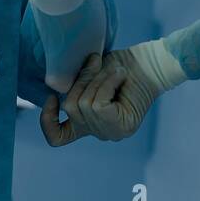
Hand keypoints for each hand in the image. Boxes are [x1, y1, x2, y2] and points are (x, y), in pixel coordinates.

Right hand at [40, 48, 164, 145]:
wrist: (152, 64)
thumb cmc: (122, 66)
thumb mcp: (91, 74)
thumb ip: (75, 83)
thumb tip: (56, 84)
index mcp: (89, 121)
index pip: (58, 138)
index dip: (47, 121)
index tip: (52, 98)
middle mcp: (99, 131)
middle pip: (70, 109)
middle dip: (81, 80)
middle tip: (96, 62)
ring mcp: (110, 132)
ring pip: (84, 105)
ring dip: (98, 80)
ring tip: (115, 69)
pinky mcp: (118, 125)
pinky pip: (98, 104)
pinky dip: (107, 84)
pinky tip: (120, 75)